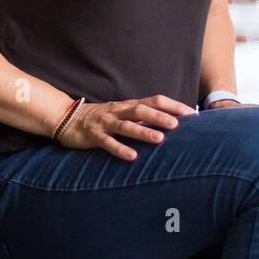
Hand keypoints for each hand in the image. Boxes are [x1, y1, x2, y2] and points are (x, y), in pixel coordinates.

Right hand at [56, 94, 194, 160]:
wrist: (66, 118)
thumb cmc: (100, 118)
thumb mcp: (122, 113)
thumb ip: (142, 116)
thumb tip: (169, 122)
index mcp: (128, 105)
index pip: (154, 100)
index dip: (173, 106)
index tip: (192, 114)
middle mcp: (118, 111)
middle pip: (141, 110)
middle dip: (159, 116)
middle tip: (178, 124)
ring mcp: (105, 123)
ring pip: (126, 126)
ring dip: (142, 131)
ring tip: (159, 139)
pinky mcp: (93, 136)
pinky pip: (107, 142)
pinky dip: (119, 149)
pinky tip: (131, 157)